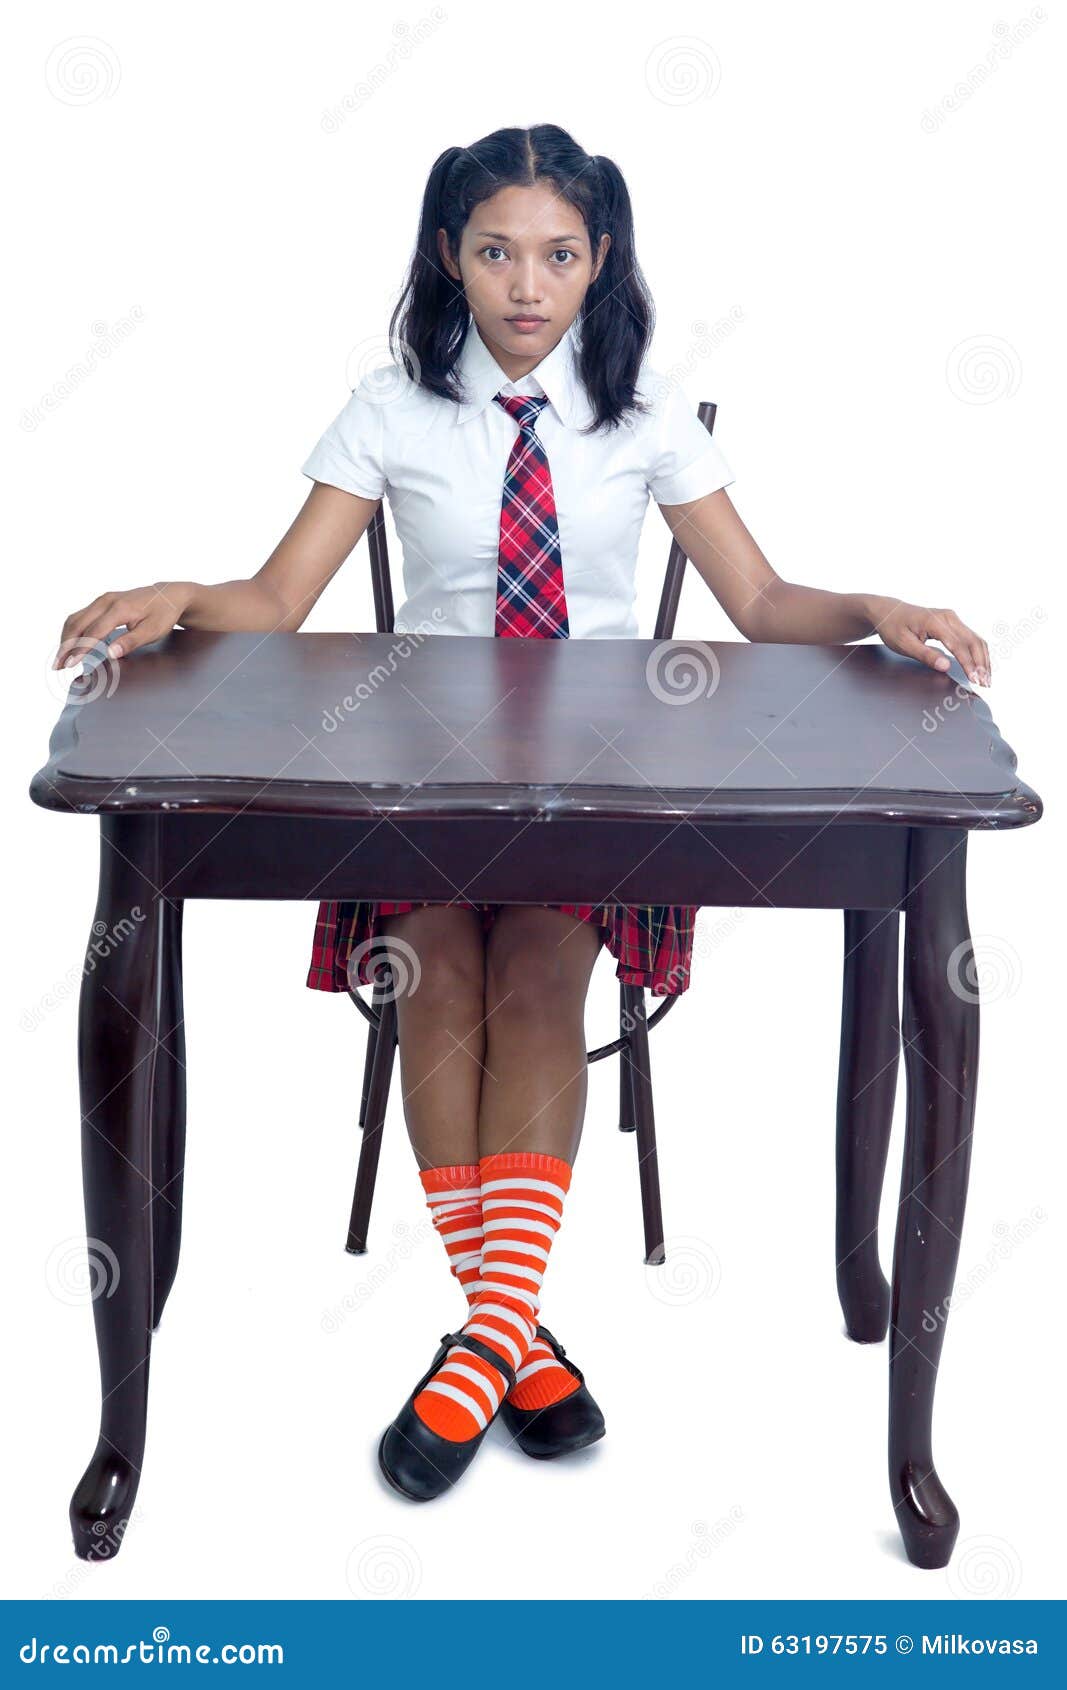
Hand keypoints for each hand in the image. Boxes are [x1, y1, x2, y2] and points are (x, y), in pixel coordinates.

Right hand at [52, 581, 191, 670]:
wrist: (168, 595)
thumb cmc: (163, 614)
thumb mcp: (153, 631)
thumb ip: (131, 642)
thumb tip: (111, 653)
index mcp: (119, 609)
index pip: (93, 631)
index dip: (80, 649)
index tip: (70, 663)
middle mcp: (106, 601)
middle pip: (78, 624)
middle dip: (66, 646)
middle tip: (58, 665)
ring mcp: (103, 600)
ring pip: (76, 618)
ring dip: (66, 638)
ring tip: (60, 658)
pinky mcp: (102, 602)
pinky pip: (81, 615)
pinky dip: (73, 630)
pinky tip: (70, 644)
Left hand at [868, 597, 990, 686]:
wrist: (890, 612)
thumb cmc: (894, 628)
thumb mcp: (904, 645)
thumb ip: (926, 655)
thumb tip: (945, 666)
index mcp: (935, 621)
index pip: (958, 645)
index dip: (968, 664)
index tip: (975, 679)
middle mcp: (948, 617)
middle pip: (973, 641)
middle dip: (981, 664)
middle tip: (985, 683)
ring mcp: (953, 618)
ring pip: (976, 639)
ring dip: (983, 659)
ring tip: (986, 678)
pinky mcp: (954, 623)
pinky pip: (971, 638)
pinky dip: (978, 653)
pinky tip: (981, 666)